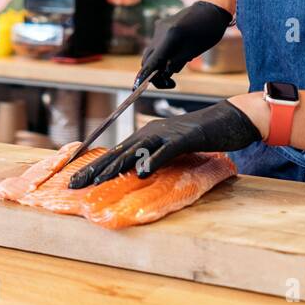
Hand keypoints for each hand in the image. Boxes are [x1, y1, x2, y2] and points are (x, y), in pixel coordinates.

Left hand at [68, 100, 259, 187]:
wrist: (231, 118)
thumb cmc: (203, 136)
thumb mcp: (174, 149)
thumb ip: (156, 158)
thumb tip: (138, 172)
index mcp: (148, 134)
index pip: (116, 152)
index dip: (95, 167)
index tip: (76, 181)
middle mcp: (152, 131)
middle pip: (118, 151)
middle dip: (95, 169)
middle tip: (73, 185)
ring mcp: (168, 133)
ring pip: (136, 150)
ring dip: (116, 166)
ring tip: (97, 181)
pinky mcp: (185, 138)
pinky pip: (166, 151)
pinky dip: (153, 161)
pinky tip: (141, 173)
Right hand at [137, 0, 231, 88]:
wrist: (210, 9)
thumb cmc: (208, 31)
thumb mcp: (194, 51)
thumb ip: (176, 63)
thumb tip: (162, 73)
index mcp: (171, 36)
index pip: (153, 61)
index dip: (145, 76)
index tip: (138, 88)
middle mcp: (161, 31)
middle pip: (147, 58)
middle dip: (154, 73)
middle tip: (170, 83)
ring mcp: (159, 27)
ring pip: (152, 51)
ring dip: (160, 63)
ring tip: (180, 64)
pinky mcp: (161, 25)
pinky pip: (157, 43)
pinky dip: (163, 53)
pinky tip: (178, 52)